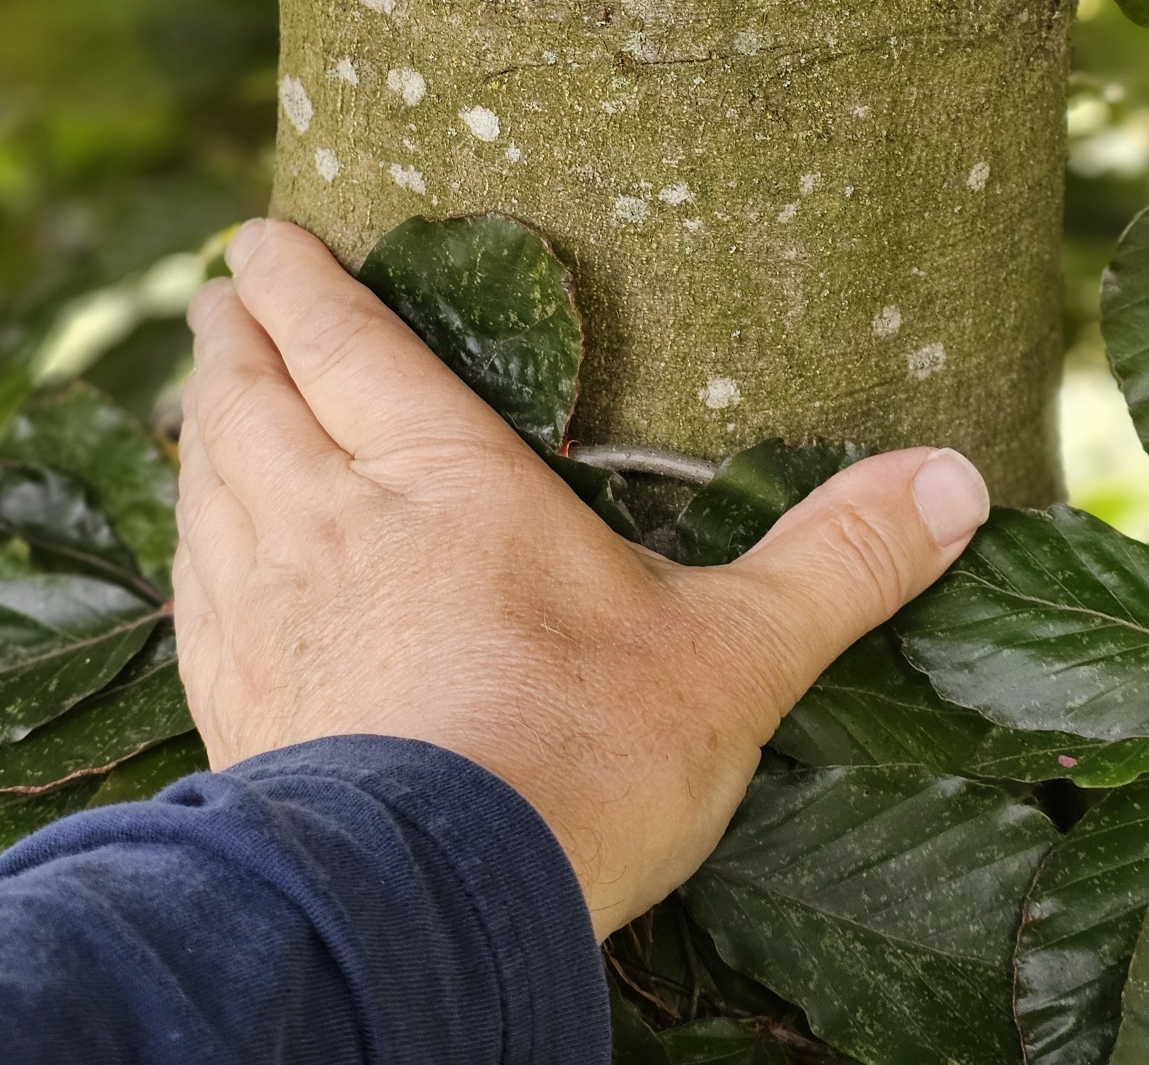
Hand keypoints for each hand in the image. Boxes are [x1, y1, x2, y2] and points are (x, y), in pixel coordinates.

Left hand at [174, 219, 989, 939]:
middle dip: (232, 335)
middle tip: (219, 293)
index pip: (344, 341)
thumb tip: (955, 477)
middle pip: (248, 395)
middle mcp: (327, 521)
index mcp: (436, 476)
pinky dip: (193, 542)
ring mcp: (263, 616)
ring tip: (199, 395)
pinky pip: (193, 591)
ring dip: (201, 426)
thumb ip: (838, 559)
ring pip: (206, 484)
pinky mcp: (232, 707)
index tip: (261, 237)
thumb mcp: (735, 653)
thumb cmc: (579, 761)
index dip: (296, 281)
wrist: (424, 912)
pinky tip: (200, 553)